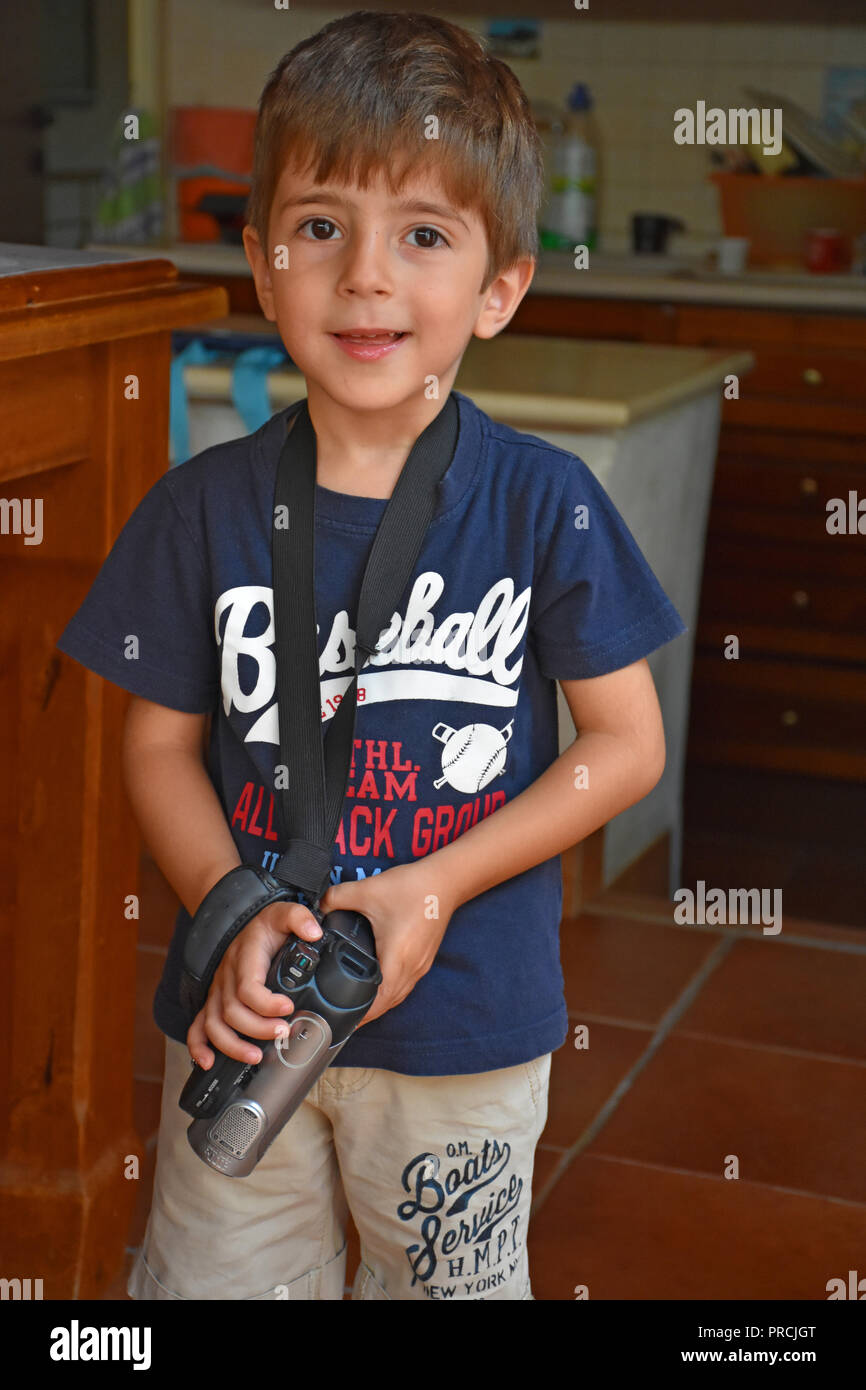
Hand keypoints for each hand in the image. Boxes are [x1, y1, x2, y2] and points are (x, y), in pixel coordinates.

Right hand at [186, 899, 322, 1068]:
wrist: (245, 925)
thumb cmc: (265, 926)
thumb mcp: (283, 913)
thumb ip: (299, 917)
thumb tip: (314, 932)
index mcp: (244, 958)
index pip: (248, 986)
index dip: (266, 1003)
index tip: (288, 1007)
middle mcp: (226, 977)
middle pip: (232, 1011)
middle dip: (258, 1028)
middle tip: (284, 1033)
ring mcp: (217, 992)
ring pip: (214, 1024)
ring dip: (232, 1045)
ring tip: (256, 1056)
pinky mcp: (212, 1003)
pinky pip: (197, 1027)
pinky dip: (198, 1047)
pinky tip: (208, 1063)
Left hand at [318, 862, 454, 1025]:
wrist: (446, 880)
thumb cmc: (413, 887)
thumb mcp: (367, 890)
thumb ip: (336, 898)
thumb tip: (317, 907)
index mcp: (397, 958)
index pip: (378, 1002)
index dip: (359, 1016)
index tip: (340, 1022)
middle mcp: (412, 968)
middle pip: (388, 1004)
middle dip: (366, 1014)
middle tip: (341, 1017)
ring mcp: (421, 965)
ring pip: (398, 996)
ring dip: (379, 1003)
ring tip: (356, 1006)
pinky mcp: (424, 959)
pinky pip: (405, 984)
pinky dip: (389, 990)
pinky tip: (377, 984)